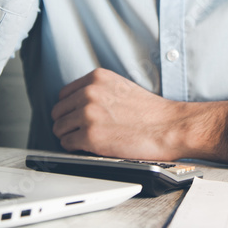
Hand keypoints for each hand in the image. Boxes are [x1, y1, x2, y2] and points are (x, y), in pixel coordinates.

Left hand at [51, 68, 227, 161]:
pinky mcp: (90, 136)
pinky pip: (67, 145)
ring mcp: (88, 114)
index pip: (64, 94)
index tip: (75, 117)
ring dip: (69, 137)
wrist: (169, 127)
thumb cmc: (151, 112)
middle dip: (67, 123)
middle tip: (80, 131)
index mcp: (97, 78)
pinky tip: (90, 148)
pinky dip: (75, 149)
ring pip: (59, 129)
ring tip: (86, 141)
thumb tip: (78, 103)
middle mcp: (89, 93)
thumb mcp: (121, 87)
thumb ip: (98, 90)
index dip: (70, 109)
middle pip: (58, 111)